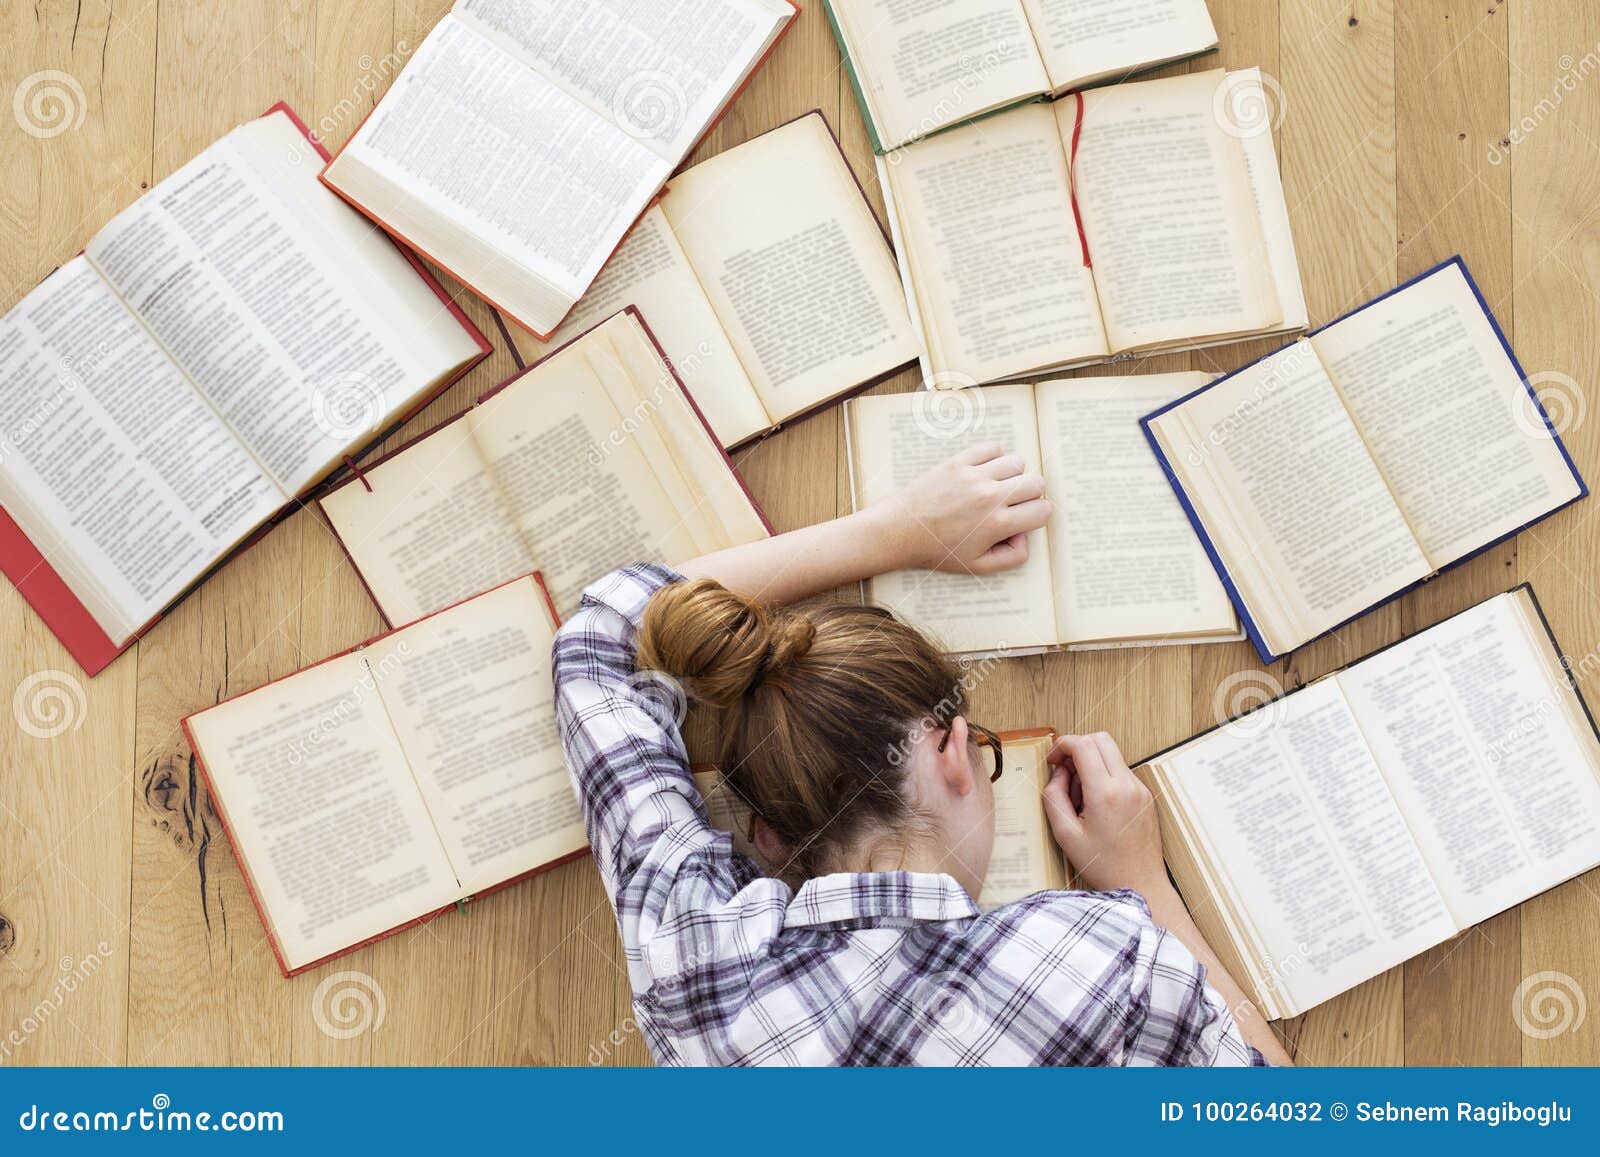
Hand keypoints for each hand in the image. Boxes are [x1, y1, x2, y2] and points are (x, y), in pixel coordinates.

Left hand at [869, 443, 1051, 574]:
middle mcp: (989, 497)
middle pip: (1036, 483)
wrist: (899, 532)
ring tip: (997, 487)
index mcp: (997, 525)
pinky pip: (992, 448)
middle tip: (1013, 504)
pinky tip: (984, 472)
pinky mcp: (958, 462)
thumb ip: (1011, 557)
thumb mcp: (977, 567)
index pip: (1043, 510)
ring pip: (1017, 462)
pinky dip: (994, 458)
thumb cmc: (937, 552)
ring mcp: (973, 476)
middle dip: (1031, 495)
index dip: (1038, 515)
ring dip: (1013, 475)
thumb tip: (1025, 536)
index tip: (1025, 518)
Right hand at [1042, 733, 1169, 896]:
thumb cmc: (1103, 865)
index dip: (1061, 745)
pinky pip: (1121, 772)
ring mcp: (1140, 789)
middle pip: (1100, 739)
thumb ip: (1054, 797)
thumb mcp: (1065, 834)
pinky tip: (1096, 805)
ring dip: (1091, 763)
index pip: (1082, 745)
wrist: (1140, 884)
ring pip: (1111, 754)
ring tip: (1081, 797)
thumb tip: (1059, 773)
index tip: (1052, 759)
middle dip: (1077, 747)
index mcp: (1105, 793)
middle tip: (1065, 771)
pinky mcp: (1145, 796)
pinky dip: (1104, 777)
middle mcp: (1127, 785)